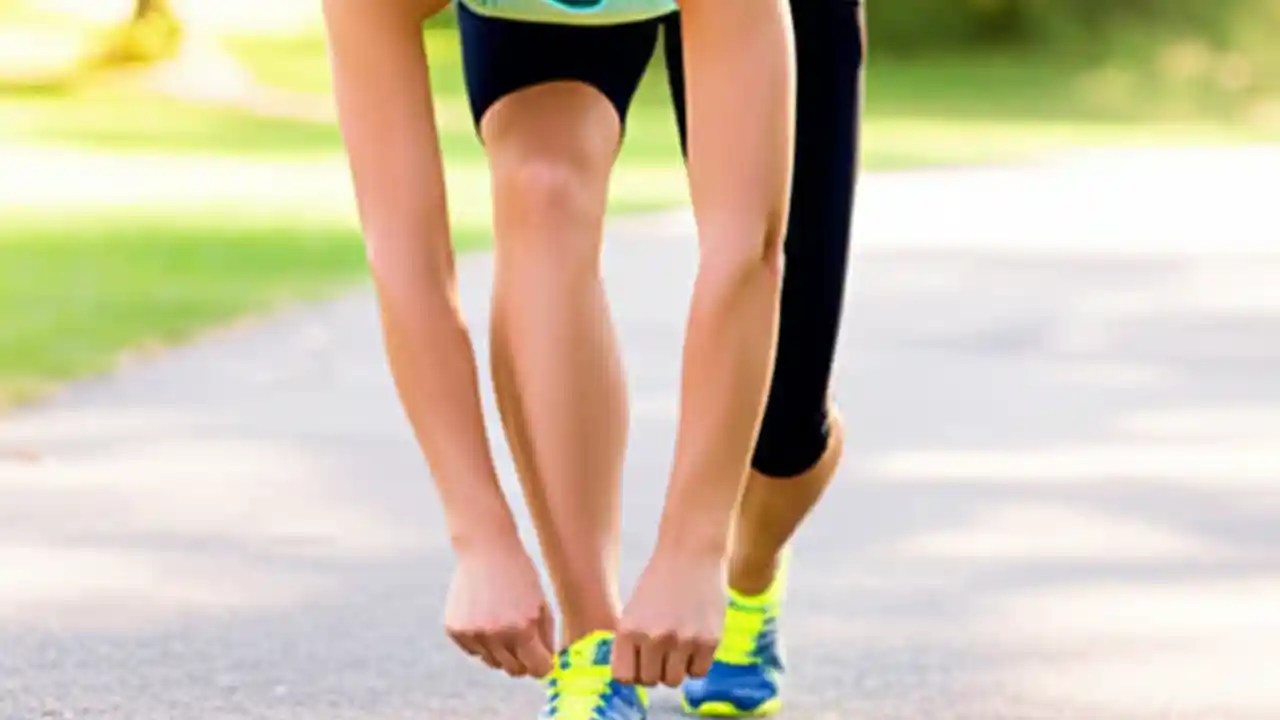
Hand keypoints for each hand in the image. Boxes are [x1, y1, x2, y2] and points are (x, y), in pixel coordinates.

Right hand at [444, 545, 555, 678]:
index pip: (537, 669)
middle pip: (514, 670)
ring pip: (492, 662)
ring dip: (501, 650)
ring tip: (503, 622)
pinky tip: (485, 617)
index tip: (543, 659)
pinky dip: (481, 641)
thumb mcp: (541, 604)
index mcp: (522, 628)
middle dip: (523, 661)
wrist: (486, 549)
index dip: (543, 665)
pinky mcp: (455, 630)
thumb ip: (546, 638)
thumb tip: (547, 667)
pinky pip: (473, 651)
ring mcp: (472, 633)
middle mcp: (495, 634)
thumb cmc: (520, 575)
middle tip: (524, 644)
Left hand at [613, 548, 724, 686]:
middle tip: (662, 651)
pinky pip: (698, 672)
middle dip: (655, 670)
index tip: (640, 662)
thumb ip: (631, 643)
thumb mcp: (634, 610)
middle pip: (650, 681)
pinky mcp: (709, 641)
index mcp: (629, 629)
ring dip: (676, 668)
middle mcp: (654, 638)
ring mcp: (682, 640)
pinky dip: (696, 663)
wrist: (691, 553)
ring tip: (678, 645)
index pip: (624, 677)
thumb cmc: (659, 582)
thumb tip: (631, 679)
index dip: (633, 672)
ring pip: (673, 681)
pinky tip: (695, 641)